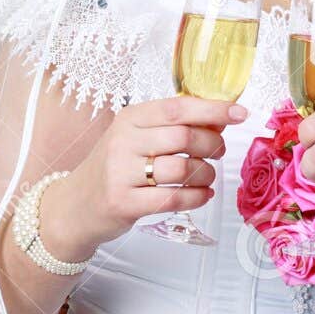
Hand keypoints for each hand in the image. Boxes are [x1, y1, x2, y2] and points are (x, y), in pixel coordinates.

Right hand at [42, 95, 248, 257]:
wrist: (74, 205)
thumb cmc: (114, 167)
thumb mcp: (135, 137)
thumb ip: (171, 127)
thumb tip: (219, 121)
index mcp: (129, 118)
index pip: (177, 107)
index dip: (213, 110)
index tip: (239, 113)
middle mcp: (123, 142)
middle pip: (184, 137)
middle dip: (212, 145)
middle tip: (218, 152)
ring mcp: (121, 173)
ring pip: (182, 169)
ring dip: (206, 173)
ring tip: (207, 176)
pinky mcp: (124, 203)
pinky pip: (174, 199)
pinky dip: (197, 197)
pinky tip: (202, 194)